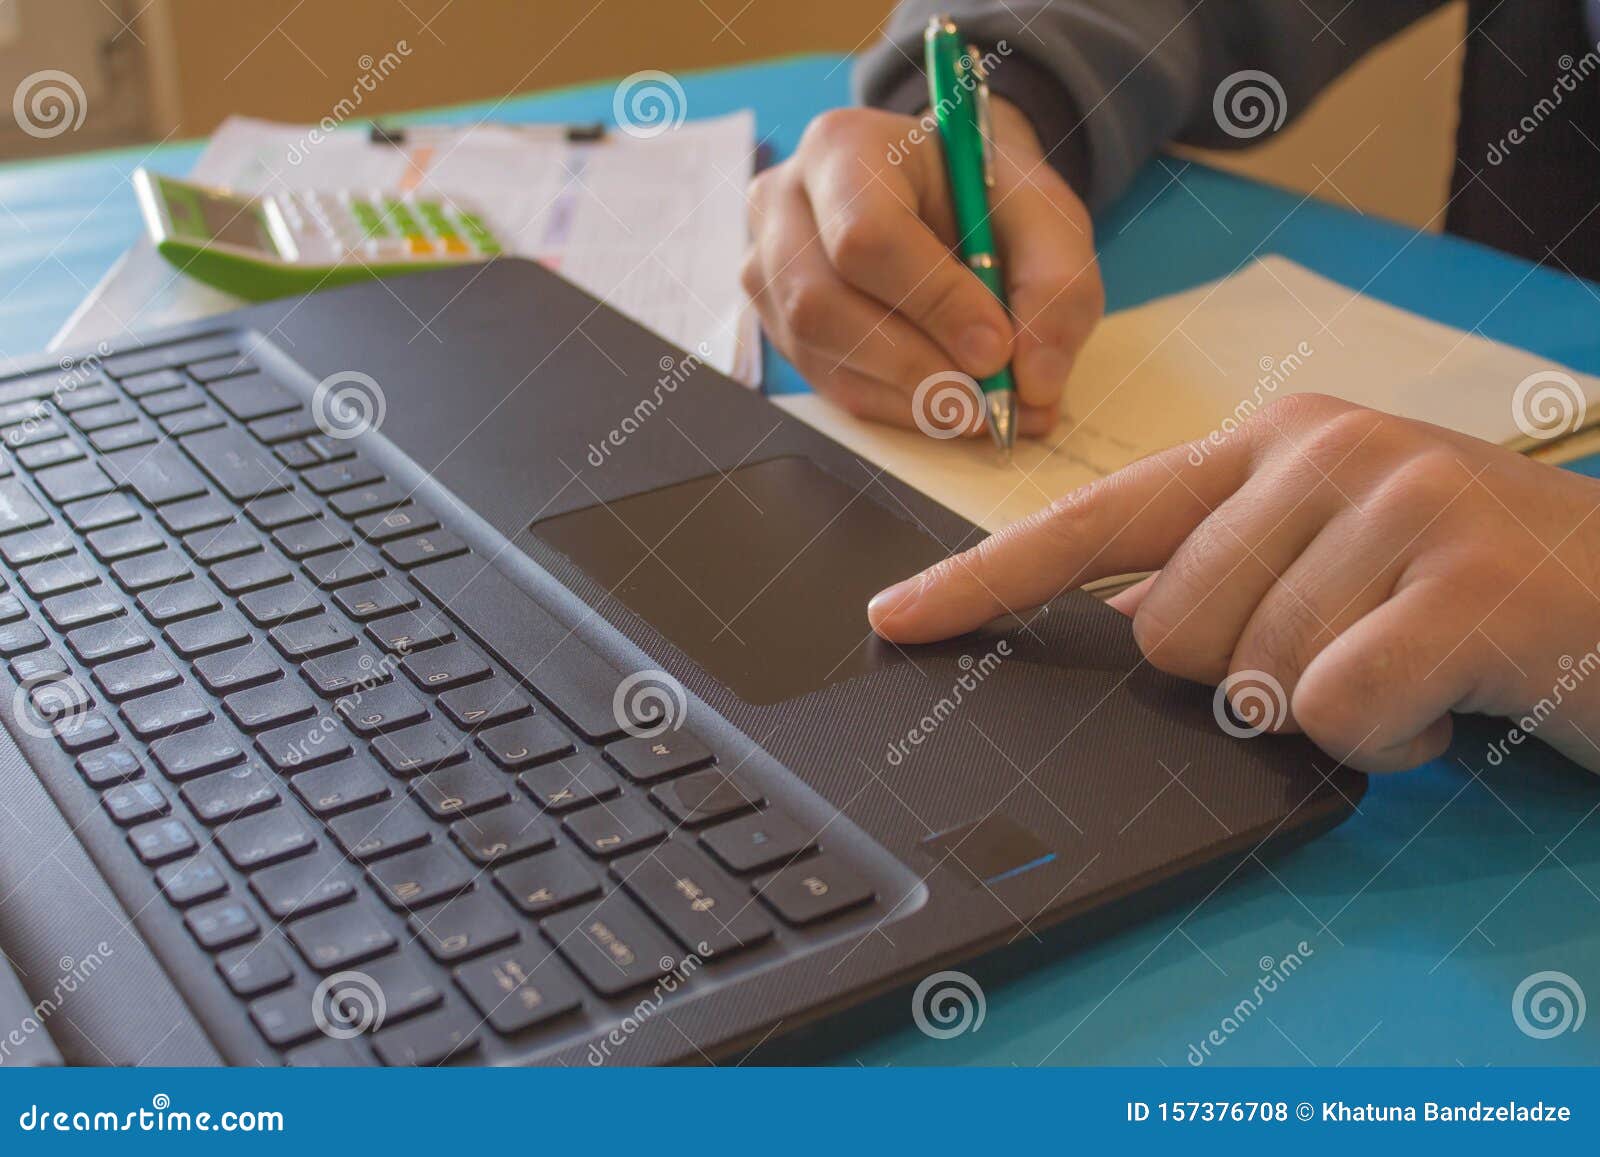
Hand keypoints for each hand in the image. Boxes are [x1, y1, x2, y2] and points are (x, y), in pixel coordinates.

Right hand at [742, 98, 1102, 435]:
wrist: (951, 199)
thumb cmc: (988, 198)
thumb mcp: (1047, 218)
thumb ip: (1056, 288)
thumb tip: (1034, 382)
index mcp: (843, 147)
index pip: (866, 235)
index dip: (932, 302)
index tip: (996, 351)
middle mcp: (784, 205)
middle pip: (823, 303)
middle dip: (916, 364)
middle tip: (990, 401)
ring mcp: (768, 269)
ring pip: (821, 353)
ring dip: (909, 394)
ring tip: (982, 405)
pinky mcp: (779, 327)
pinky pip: (829, 385)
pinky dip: (898, 406)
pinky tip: (947, 401)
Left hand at [868, 394, 1599, 772]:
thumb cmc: (1478, 588)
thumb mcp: (1343, 555)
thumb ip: (1229, 571)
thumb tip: (1127, 629)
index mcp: (1269, 445)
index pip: (1093, 518)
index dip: (987, 578)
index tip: (896, 619)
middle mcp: (1320, 452)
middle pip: (1169, 632)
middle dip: (1246, 680)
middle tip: (1354, 649)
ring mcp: (1397, 503)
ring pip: (1251, 679)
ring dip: (1332, 711)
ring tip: (1414, 665)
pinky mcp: (1465, 580)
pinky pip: (1335, 710)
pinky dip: (1388, 741)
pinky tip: (1447, 698)